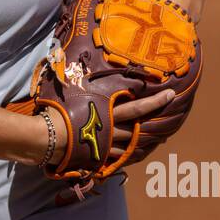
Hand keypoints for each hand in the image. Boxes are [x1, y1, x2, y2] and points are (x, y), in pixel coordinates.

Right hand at [43, 88, 173, 165]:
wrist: (48, 136)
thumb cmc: (57, 109)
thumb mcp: (72, 89)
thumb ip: (83, 81)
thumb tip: (82, 61)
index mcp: (108, 110)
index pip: (139, 106)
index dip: (156, 101)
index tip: (171, 94)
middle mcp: (112, 126)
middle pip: (139, 124)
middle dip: (155, 120)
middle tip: (170, 119)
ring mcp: (107, 143)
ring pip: (131, 143)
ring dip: (144, 141)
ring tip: (156, 139)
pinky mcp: (98, 156)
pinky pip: (116, 157)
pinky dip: (126, 155)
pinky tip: (132, 156)